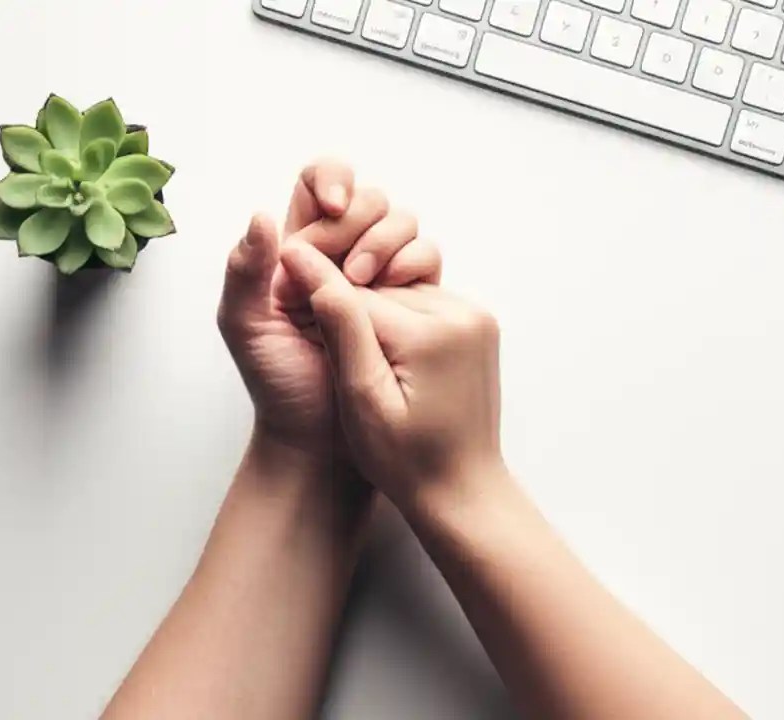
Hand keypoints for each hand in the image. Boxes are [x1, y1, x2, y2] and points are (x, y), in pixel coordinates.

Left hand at [217, 160, 441, 464]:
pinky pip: (427, 258)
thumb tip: (263, 215)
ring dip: (391, 241)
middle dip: (364, 219)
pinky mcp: (411, 300)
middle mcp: (340, 254)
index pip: (320, 181)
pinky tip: (396, 292)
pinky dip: (417, 261)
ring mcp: (379, 277)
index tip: (333, 211)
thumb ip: (244, 272)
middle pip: (368, 196)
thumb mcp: (245, 328)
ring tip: (367, 285)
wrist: (324, 441)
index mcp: (297, 248)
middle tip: (350, 269)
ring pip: (402, 221)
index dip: (333, 180)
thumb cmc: (278, 387)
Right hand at [279, 241, 505, 511]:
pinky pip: (423, 306)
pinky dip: (402, 328)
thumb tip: (304, 258)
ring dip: (379, 325)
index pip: (355, 297)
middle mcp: (463, 314)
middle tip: (347, 374)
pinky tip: (398, 368)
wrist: (463, 488)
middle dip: (355, 324)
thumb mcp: (362, 396)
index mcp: (433, 332)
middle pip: (381, 292)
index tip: (315, 351)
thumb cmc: (408, 460)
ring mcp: (477, 316)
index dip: (325, 322)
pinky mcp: (478, 323)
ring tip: (377, 378)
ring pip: (400, 295)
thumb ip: (339, 324)